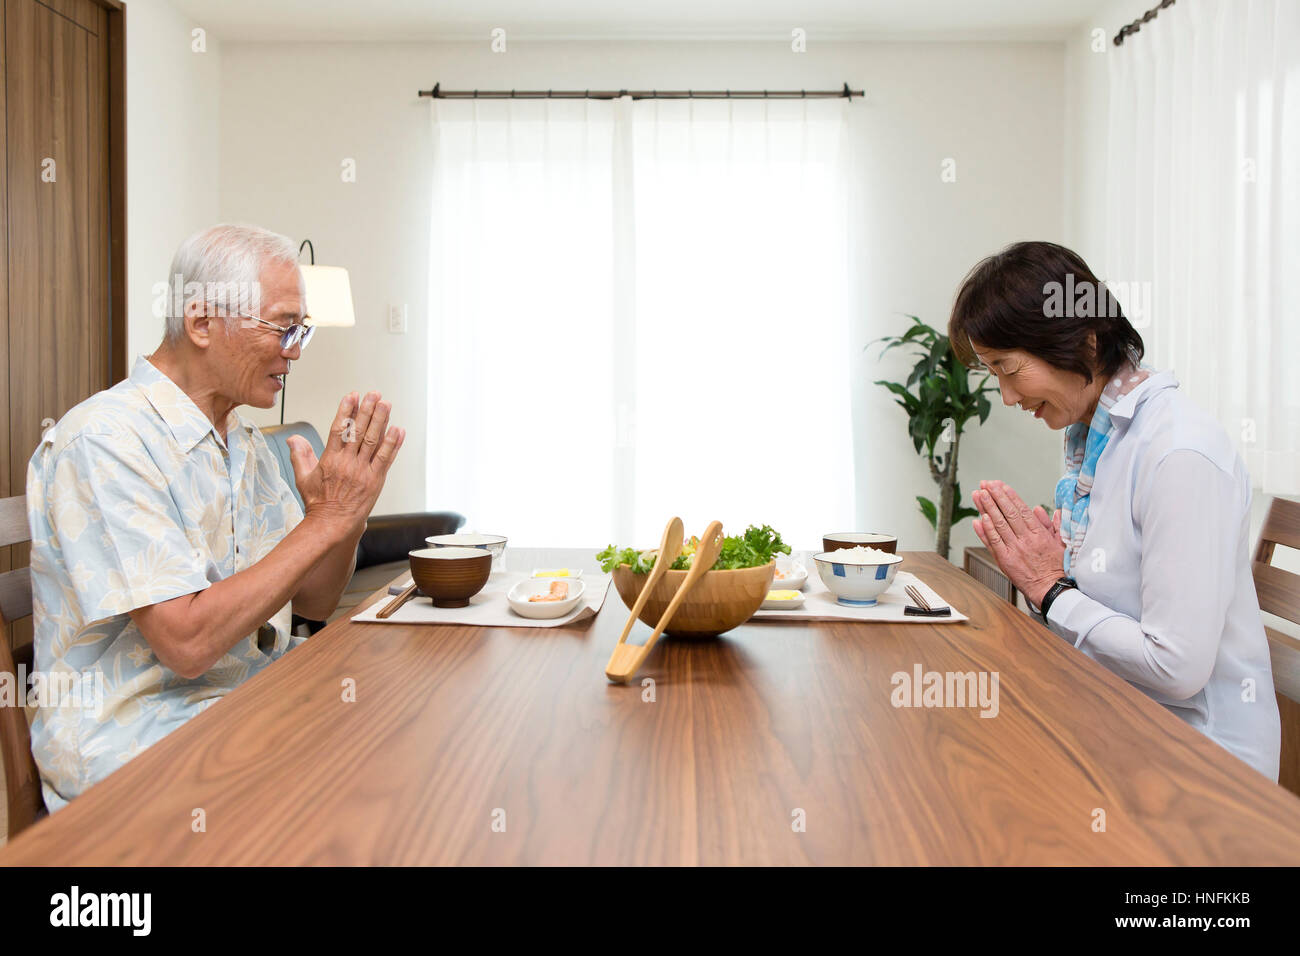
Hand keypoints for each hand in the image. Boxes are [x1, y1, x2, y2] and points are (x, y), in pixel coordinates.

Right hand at [286, 391, 405, 541]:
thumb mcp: (302, 477)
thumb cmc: (318, 502)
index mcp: (330, 459)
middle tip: (374, 394)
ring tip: (386, 404)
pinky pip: (386, 459)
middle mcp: (347, 463)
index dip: (346, 411)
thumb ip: (299, 455)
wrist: (332, 524)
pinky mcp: (375, 480)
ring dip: (381, 421)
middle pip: (358, 431)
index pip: (338, 429)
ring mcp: (362, 471)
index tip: (352, 396)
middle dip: (367, 410)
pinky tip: (398, 430)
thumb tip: (293, 438)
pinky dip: (393, 444)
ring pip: (373, 441)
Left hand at [971, 479, 1064, 607]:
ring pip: (998, 524)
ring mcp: (1014, 549)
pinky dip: (986, 530)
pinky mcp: (1005, 560)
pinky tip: (980, 518)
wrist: (1051, 589)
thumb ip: (1051, 525)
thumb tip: (1040, 510)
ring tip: (979, 495)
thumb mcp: (1061, 543)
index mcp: (1039, 534)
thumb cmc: (1056, 568)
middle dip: (996, 496)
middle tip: (986, 485)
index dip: (1010, 496)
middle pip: (1008, 513)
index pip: (1022, 510)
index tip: (1001, 486)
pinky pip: (994, 542)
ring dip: (987, 508)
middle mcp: (1026, 539)